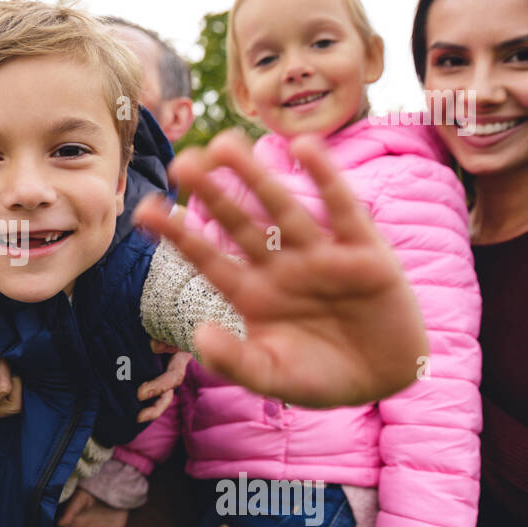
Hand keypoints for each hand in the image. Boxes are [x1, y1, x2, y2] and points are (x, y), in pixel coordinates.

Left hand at [135, 131, 427, 407]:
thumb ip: (234, 360)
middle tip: (182, 161)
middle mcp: (280, 267)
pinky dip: (326, 178)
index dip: (177, 233)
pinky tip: (303, 146)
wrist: (384, 382)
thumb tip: (199, 335)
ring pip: (282, 208)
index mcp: (252, 294)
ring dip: (255, 176)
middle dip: (213, 193)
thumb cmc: (321, 378)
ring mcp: (320, 255)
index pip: (206, 257)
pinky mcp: (364, 251)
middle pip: (239, 223)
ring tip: (225, 144)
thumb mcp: (272, 377)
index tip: (143, 209)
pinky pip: (341, 209)